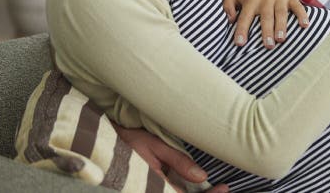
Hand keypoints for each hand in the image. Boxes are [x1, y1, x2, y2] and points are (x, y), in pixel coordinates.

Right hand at [112, 122, 228, 192]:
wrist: (105, 143)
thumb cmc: (130, 141)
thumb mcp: (156, 147)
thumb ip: (179, 162)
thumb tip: (202, 177)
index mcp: (153, 188)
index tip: (224, 189)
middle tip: (224, 190)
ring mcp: (149, 192)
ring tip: (214, 190)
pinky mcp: (148, 191)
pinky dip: (183, 192)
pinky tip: (196, 188)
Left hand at [223, 0, 307, 48]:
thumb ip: (227, 5)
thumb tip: (230, 20)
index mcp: (250, 1)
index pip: (245, 17)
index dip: (242, 30)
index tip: (240, 43)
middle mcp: (265, 0)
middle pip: (266, 17)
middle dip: (267, 31)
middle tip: (268, 45)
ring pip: (281, 13)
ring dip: (282, 26)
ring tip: (281, 39)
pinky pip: (297, 6)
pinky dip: (302, 15)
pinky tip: (305, 25)